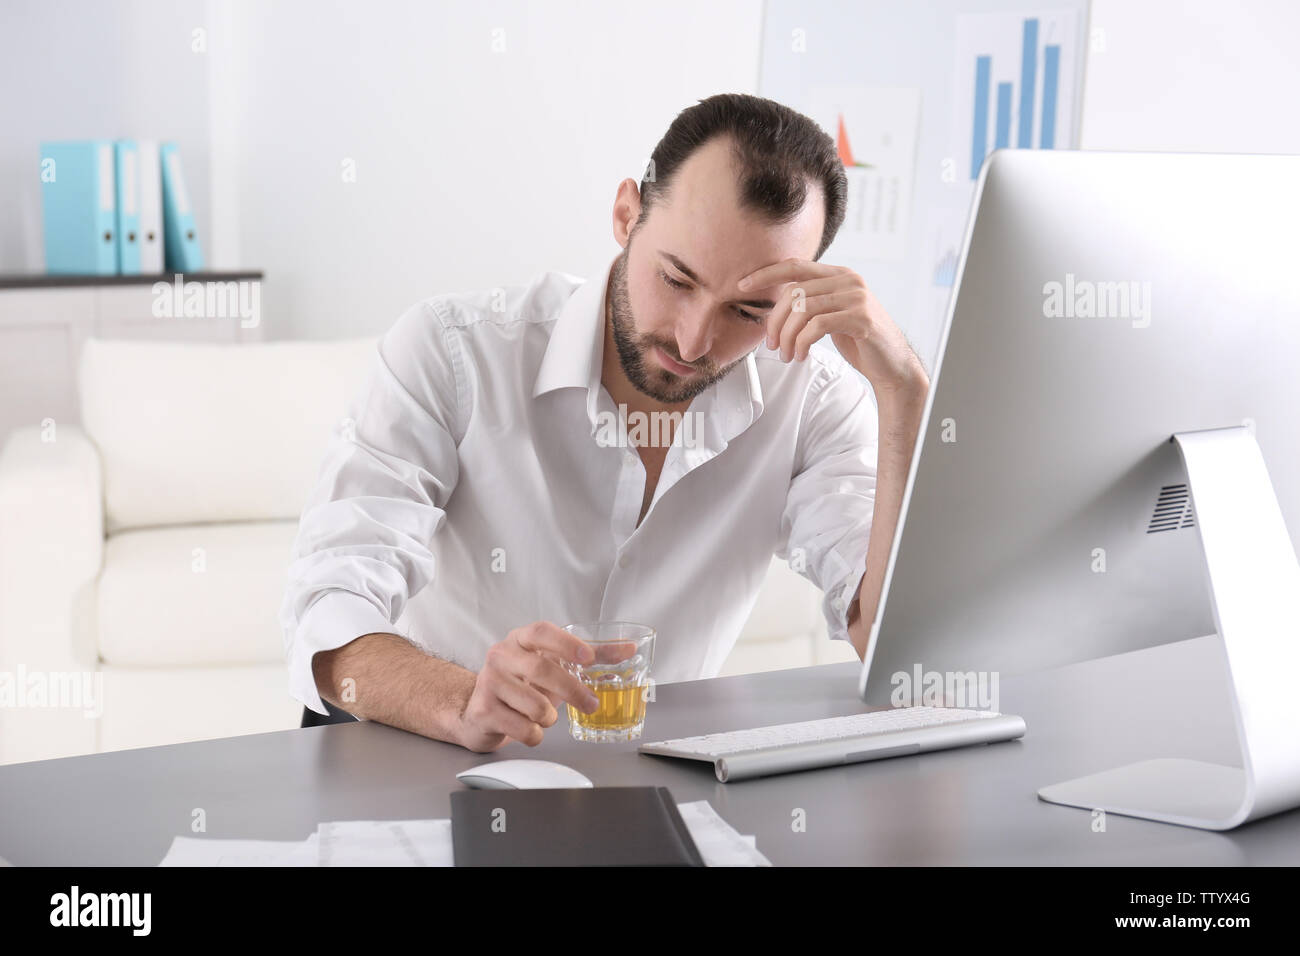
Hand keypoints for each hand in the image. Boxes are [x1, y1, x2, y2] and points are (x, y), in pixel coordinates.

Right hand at [456, 622, 600, 751]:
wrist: (480, 710)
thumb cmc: (524, 683)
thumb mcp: (554, 665)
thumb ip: (592, 656)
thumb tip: (628, 649)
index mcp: (519, 639)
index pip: (541, 631)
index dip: (566, 643)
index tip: (589, 657)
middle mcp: (500, 656)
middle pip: (541, 670)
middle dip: (572, 690)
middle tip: (591, 703)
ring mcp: (489, 683)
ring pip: (535, 706)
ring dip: (550, 717)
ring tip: (544, 714)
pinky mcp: (484, 711)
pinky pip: (524, 729)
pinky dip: (535, 734)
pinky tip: (528, 726)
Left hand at [738, 258, 925, 395]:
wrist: (892, 364)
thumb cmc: (859, 340)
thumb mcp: (832, 314)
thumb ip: (812, 302)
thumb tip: (776, 305)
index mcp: (838, 275)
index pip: (795, 265)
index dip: (766, 274)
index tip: (743, 285)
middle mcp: (848, 280)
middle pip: (794, 292)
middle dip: (775, 321)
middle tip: (770, 344)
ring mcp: (856, 297)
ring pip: (803, 310)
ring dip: (786, 337)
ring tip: (785, 354)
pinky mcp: (860, 318)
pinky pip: (817, 326)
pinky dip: (801, 343)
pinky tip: (800, 355)